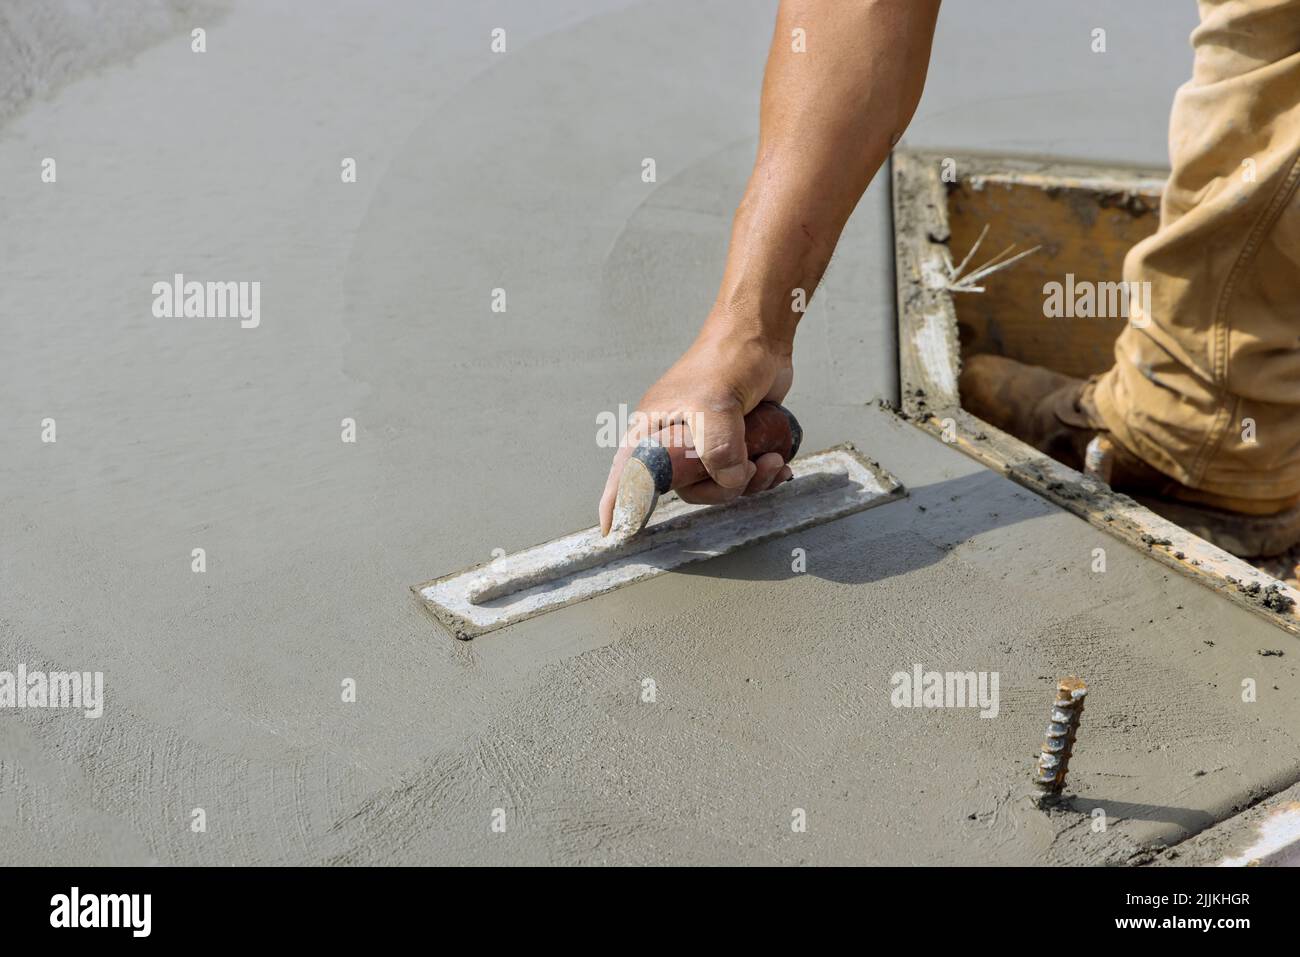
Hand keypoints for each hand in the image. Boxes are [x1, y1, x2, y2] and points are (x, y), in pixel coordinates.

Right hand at [598, 318, 794, 534]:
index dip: (618, 504)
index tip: (612, 533)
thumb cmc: (725, 359)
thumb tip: (732, 481)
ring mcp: (706, 441)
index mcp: (653, 429)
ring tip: (773, 462)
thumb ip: (718, 450)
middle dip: (722, 491)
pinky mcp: (734, 440)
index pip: (627, 474)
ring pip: (721, 484)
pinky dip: (763, 475)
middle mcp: (675, 439)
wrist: (761, 337)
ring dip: (751, 482)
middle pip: (689, 489)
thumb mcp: (715, 405)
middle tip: (748, 473)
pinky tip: (780, 464)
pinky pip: (743, 473)